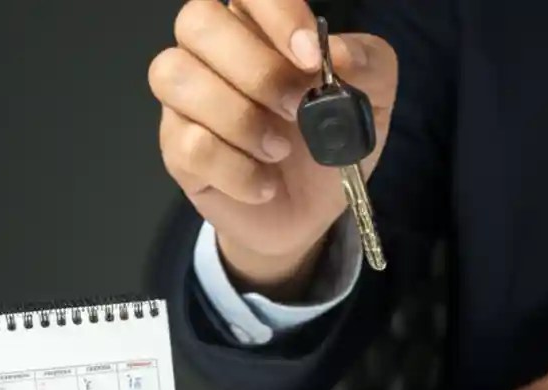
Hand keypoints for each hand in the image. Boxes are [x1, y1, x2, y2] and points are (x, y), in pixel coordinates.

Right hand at [149, 0, 397, 298]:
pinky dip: (236, 170)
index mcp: (259, 27)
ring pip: (175, 76)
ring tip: (279, 152)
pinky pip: (189, 144)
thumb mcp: (372, 102)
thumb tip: (339, 54)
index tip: (310, 57)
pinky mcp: (177, 148)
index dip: (276, 13)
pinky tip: (264, 184)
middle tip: (296, 109)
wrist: (313, 211)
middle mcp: (213, 52)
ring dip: (239, 119)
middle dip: (255, 69)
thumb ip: (370, 66)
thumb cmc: (332, 143)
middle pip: (197, 22)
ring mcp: (187, 99)